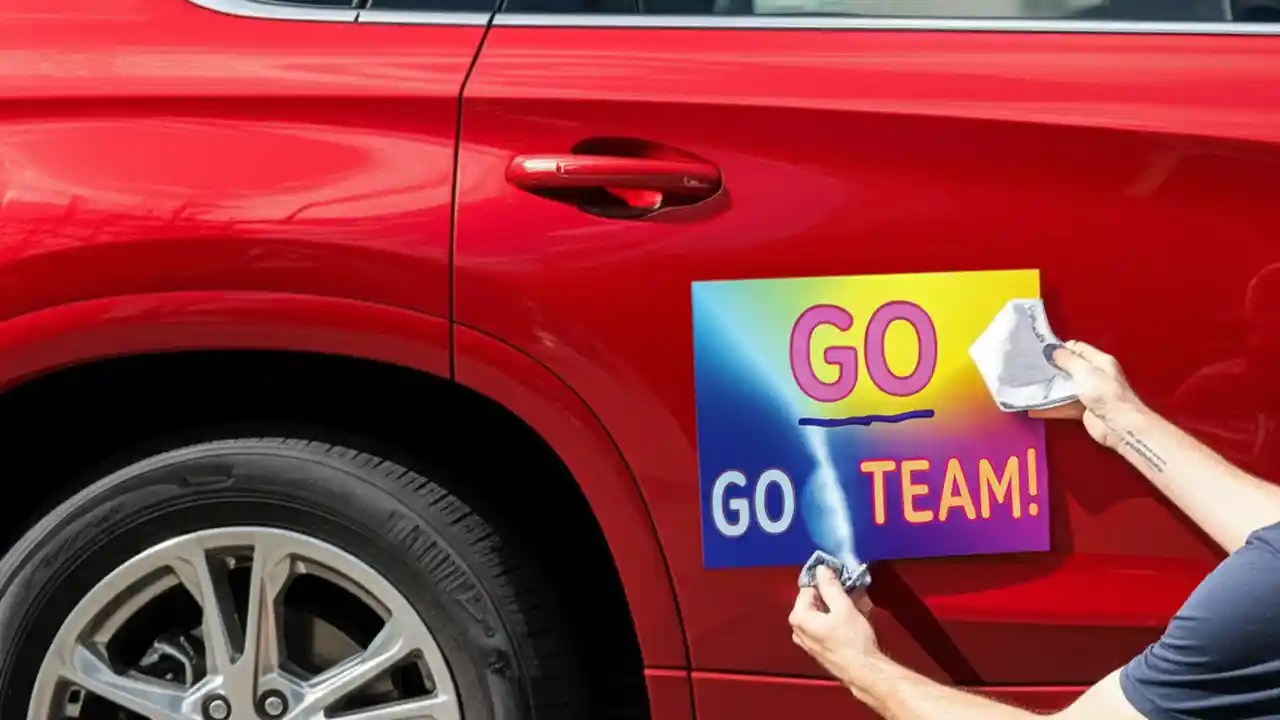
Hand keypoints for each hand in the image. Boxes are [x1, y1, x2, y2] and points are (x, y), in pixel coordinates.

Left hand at [789, 566, 878, 689]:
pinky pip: (825, 625)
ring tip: (856, 606)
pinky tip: (853, 619)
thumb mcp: (843, 607)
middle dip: (833, 595)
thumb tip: (822, 569)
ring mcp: (808, 640)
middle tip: (851, 593)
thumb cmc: (853, 642)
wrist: (863, 672)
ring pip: (821, 612)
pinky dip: (837, 619)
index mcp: (799, 617)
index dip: (826, 582)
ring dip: (837, 606)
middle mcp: (798, 629)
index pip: (809, 587)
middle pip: (814, 600)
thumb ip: (830, 586)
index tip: (841, 580)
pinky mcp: (819, 647)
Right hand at [1031, 340, 1145, 448]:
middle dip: (1055, 367)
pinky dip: (1053, 403)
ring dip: (1053, 386)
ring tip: (1034, 383)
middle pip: (1071, 366)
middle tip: (1036, 368)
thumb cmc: (1106, 394)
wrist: (1117, 425)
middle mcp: (1096, 375)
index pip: (1078, 348)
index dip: (1062, 349)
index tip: (1044, 353)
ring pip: (1067, 385)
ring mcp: (1090, 393)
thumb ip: (1067, 360)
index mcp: (1101, 361)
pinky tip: (1039, 403)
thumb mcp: (1085, 371)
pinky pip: (1065, 403)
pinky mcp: (1084, 409)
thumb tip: (1052, 350)